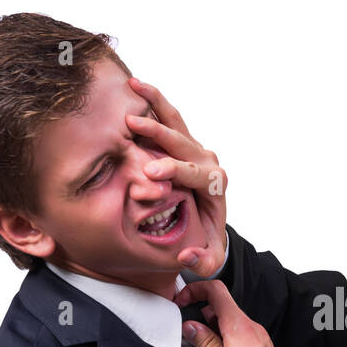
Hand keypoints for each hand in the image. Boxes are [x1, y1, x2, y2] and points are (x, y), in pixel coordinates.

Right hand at [125, 78, 227, 276]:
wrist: (209, 225)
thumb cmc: (206, 241)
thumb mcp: (208, 258)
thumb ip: (202, 261)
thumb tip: (188, 256)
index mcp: (215, 186)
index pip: (196, 174)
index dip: (175, 171)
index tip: (151, 172)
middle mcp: (207, 162)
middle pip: (183, 143)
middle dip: (158, 135)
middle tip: (131, 126)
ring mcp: (195, 148)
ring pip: (176, 122)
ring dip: (155, 104)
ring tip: (134, 86)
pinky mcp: (183, 141)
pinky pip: (169, 117)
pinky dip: (153, 101)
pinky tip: (134, 85)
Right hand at [177, 280, 299, 346]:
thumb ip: (203, 342)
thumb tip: (192, 328)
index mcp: (240, 326)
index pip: (217, 290)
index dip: (196, 289)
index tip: (184, 299)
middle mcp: (253, 328)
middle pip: (223, 309)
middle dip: (203, 319)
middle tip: (191, 336)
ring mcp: (261, 339)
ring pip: (232, 325)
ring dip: (215, 333)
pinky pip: (242, 338)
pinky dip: (228, 343)